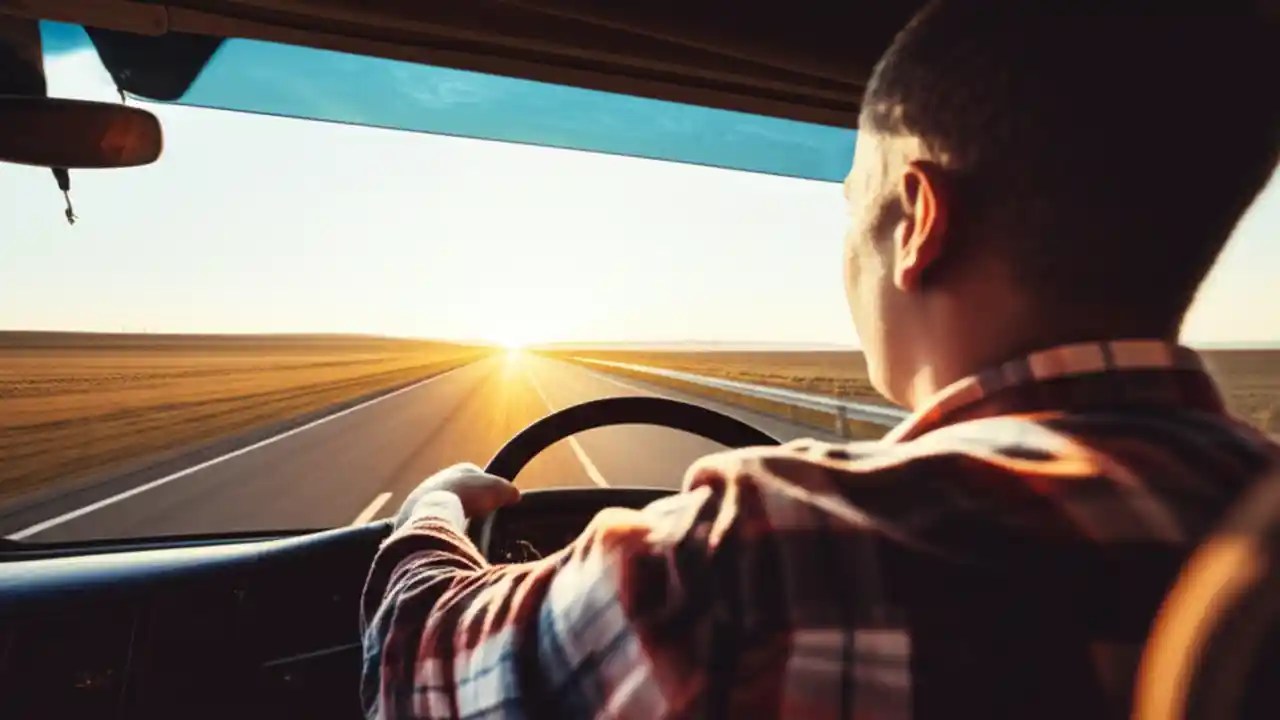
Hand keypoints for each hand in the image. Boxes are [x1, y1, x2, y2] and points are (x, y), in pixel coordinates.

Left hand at [395, 463, 519, 526]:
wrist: (431, 513)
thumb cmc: (466, 497)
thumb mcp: (495, 490)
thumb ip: (507, 490)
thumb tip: (515, 495)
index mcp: (456, 470)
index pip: (475, 475)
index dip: (486, 487)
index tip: (493, 501)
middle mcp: (435, 480)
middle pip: (455, 491)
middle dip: (466, 503)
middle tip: (479, 519)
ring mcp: (419, 499)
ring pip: (439, 507)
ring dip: (449, 517)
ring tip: (462, 533)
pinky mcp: (409, 519)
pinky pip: (427, 523)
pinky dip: (437, 530)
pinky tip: (445, 540)